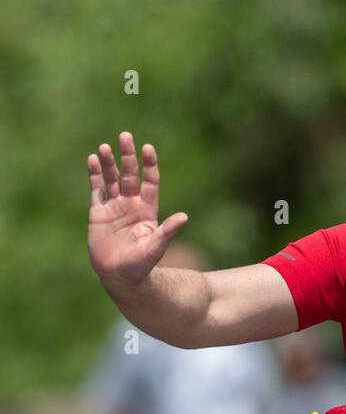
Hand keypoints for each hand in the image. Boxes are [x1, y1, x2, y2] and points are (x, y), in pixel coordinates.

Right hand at [87, 132, 187, 286]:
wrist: (120, 276)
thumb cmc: (141, 265)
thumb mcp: (155, 247)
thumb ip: (167, 231)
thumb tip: (184, 217)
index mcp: (147, 210)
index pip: (150, 182)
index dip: (149, 165)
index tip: (148, 148)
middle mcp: (131, 204)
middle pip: (130, 174)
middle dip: (128, 156)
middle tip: (125, 136)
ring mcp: (114, 207)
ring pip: (112, 178)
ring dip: (108, 163)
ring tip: (105, 148)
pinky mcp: (98, 212)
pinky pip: (96, 189)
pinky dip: (94, 175)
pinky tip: (93, 160)